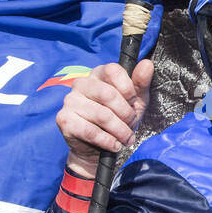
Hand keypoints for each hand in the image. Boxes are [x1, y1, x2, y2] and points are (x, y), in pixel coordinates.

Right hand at [57, 59, 153, 179]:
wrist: (98, 148)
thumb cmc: (118, 119)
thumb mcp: (136, 101)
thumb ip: (141, 83)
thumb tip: (147, 64)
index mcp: (98, 74)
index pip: (112, 70)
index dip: (128, 88)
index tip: (133, 101)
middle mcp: (81, 83)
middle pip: (108, 94)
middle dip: (126, 113)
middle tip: (131, 124)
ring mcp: (70, 101)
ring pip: (102, 115)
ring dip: (120, 131)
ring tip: (126, 138)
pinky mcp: (64, 119)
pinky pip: (90, 131)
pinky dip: (107, 141)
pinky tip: (114, 145)